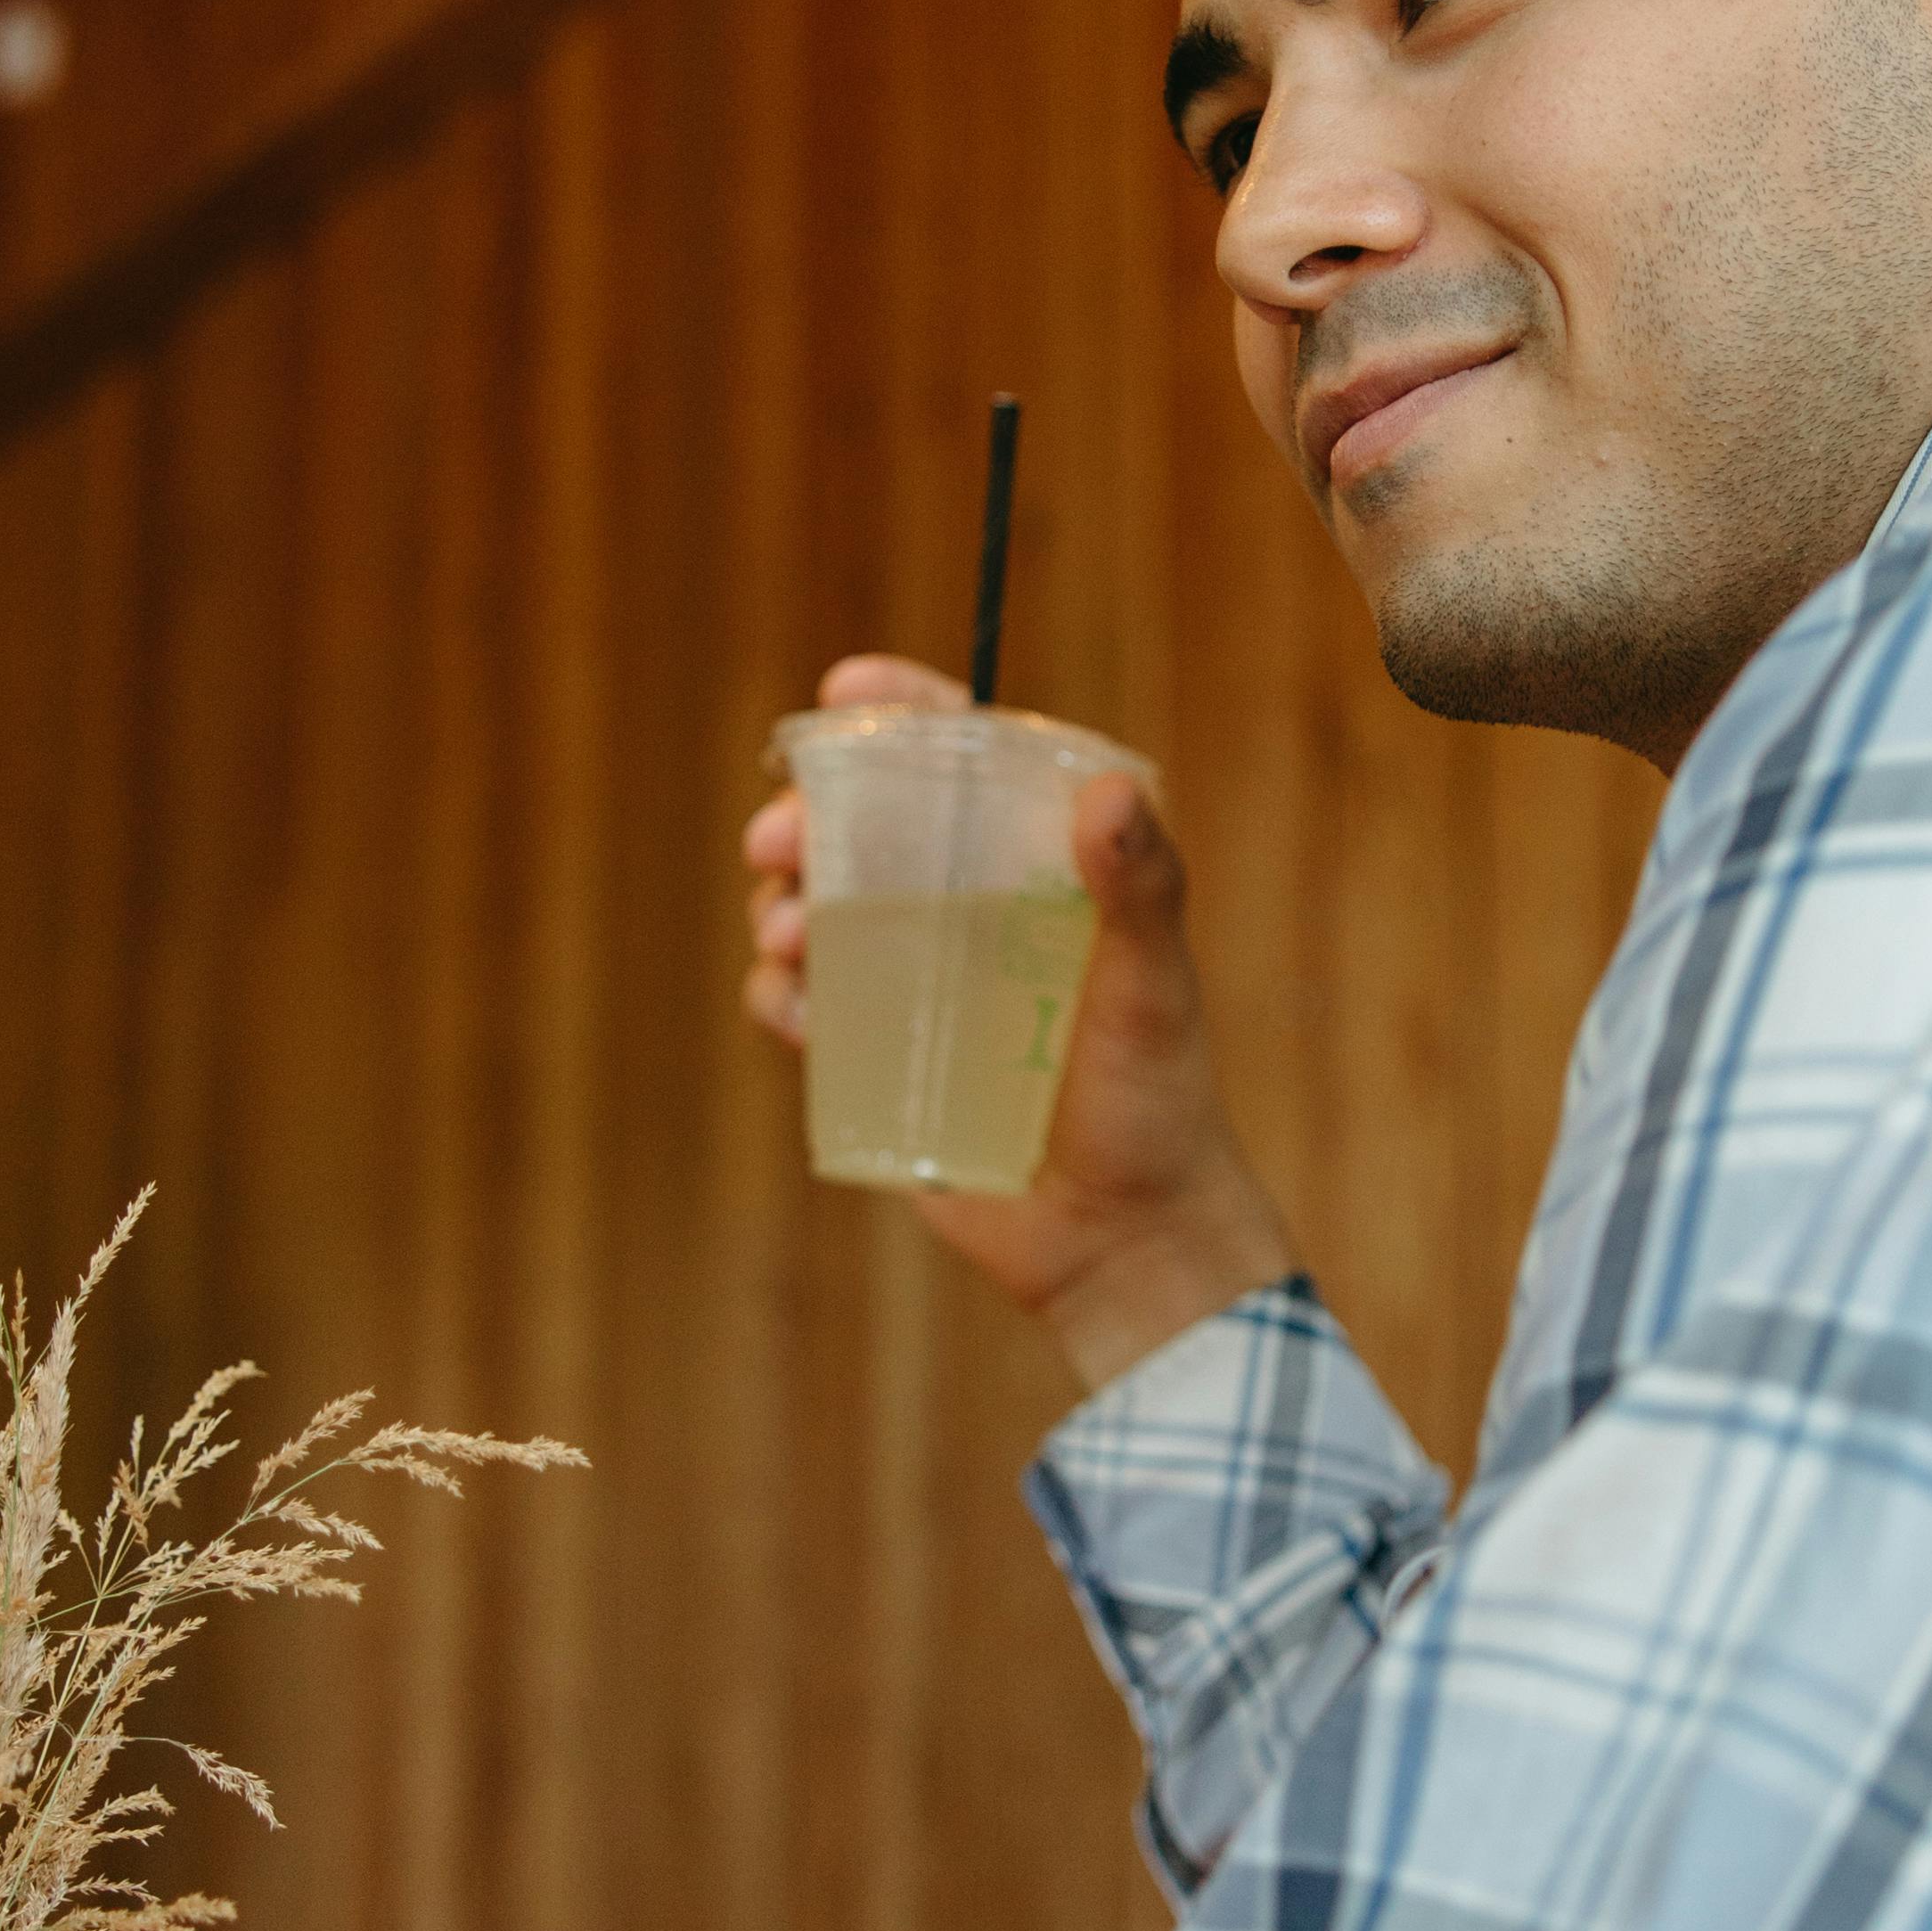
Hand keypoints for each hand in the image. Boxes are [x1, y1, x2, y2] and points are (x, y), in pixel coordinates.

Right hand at [743, 656, 1298, 1397]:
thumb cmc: (1157, 1104)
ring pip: (819, 908)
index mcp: (1038, 868)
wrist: (1121, 1241)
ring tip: (788, 934)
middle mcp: (971, 910)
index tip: (844, 689)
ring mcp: (918, 984)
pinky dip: (779, 992)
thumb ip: (1143, 889)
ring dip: (781, 903)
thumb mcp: (1156, 987)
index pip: (965, 761)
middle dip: (805, 816)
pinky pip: (803, 1006)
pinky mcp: (878, 1058)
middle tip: (774, 838)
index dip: (901, 712)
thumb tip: (1108, 792)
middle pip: (866, 828)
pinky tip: (786, 999)